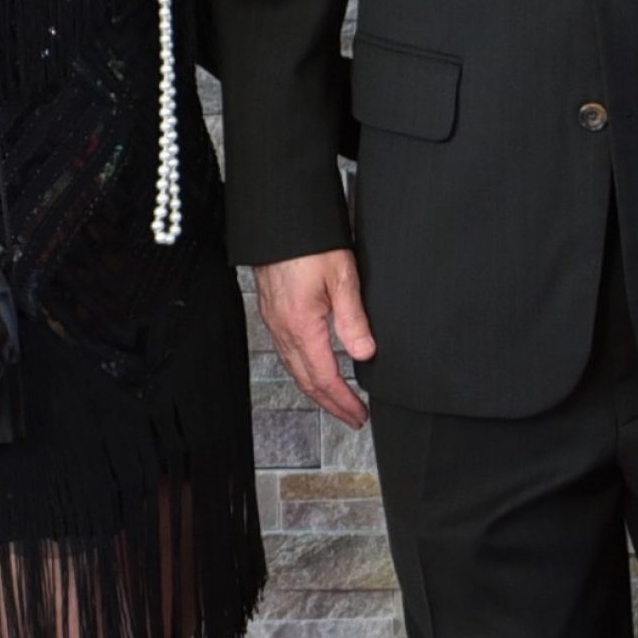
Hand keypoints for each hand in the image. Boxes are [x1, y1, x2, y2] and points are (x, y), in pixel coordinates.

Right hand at [255, 248, 376, 427]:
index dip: (343, 401)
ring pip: (294, 369)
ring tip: (337, 401)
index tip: (359, 415)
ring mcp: (274, 321)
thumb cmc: (309, 241)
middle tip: (352, 418)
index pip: (325, 377)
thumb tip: (366, 354)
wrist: (278, 218)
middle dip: (331, 404)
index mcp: (302, 326)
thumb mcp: (342, 277)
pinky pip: (286, 352)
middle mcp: (283, 329)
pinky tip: (314, 369)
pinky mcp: (272, 311)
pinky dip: (304, 370)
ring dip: (317, 390)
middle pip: (307, 381)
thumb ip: (354, 319)